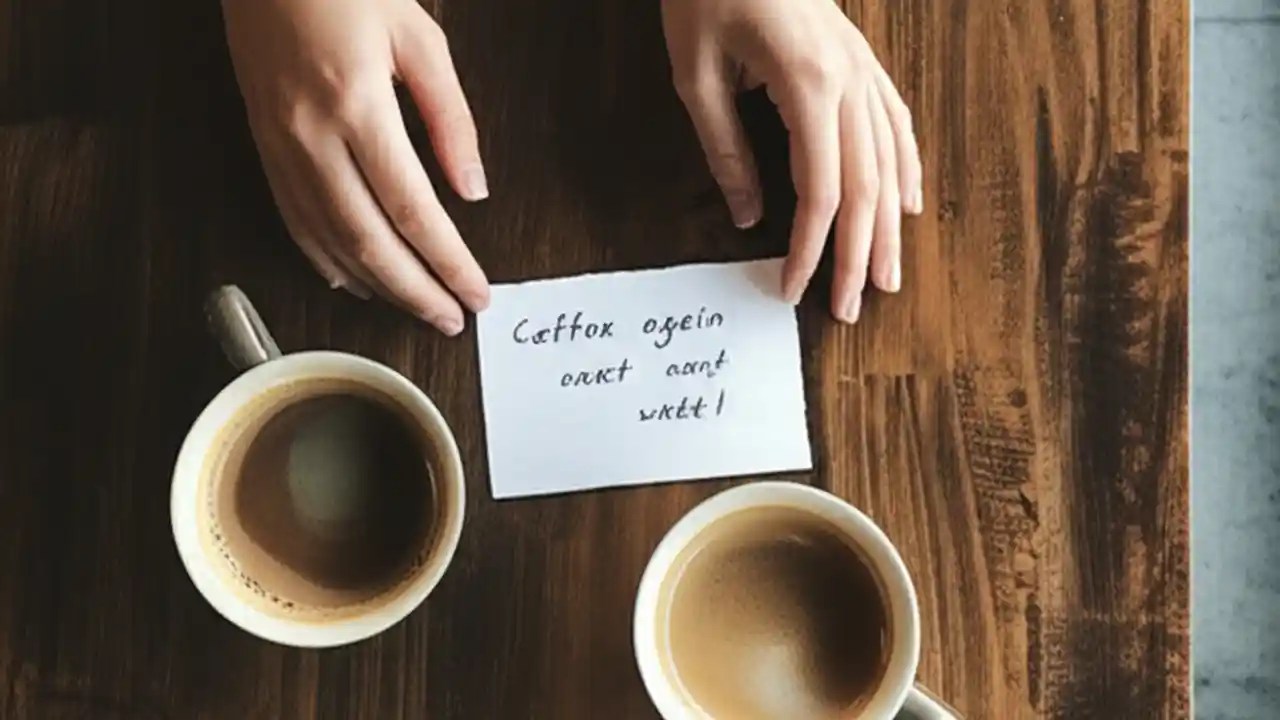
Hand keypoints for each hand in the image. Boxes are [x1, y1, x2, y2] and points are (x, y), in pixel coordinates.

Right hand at [222, 0, 488, 334]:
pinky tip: (353, 281)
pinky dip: (326, 259)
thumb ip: (450, 119)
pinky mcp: (262, 146)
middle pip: (369, 240)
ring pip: (329, 240)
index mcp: (356, 105)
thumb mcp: (419, 38)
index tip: (477, 292)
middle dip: (416, 291)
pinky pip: (294, 220)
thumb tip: (472, 190)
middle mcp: (311, 136)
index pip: (412, 209)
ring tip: (416, 310)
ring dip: (377, 286)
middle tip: (452, 319)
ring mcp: (279, 146)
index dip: (448, 261)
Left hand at [661, 0, 922, 322]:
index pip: (821, 193)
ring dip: (891, 225)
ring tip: (891, 277)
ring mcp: (863, 68)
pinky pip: (895, 122)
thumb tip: (748, 216)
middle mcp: (850, 81)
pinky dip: (906, 167)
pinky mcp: (859, 59)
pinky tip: (911, 202)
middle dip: (861, 256)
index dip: (810, 250)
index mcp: (809, 86)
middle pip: (866, 187)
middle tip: (852, 309)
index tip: (791, 289)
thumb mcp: (696, 75)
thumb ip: (725, 150)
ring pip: (890, 161)